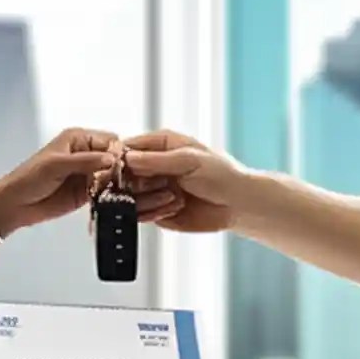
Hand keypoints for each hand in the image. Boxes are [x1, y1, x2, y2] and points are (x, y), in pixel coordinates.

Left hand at [0, 128, 121, 236]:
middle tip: (123, 182)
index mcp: (79, 139)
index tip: (124, 166)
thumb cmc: (30, 178)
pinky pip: (106, 192)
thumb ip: (85, 161)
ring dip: (118, 184)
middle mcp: (87, 154)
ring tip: (120, 194)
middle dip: (121, 169)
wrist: (15, 204)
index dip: (118, 152)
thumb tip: (112, 159)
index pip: (109, 140)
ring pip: (113, 176)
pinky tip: (116, 201)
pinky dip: (112, 196)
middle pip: (115, 158)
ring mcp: (88, 174)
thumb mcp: (57, 164)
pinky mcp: (87, 193)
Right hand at [120, 129, 250, 232]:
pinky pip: (142, 214)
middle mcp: (154, 166)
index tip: (120, 168)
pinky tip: (173, 210)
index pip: (128, 147)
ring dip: (147, 200)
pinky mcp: (157, 210)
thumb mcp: (189, 161)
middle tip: (147, 187)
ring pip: (131, 196)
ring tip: (173, 199)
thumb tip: (127, 158)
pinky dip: (153, 213)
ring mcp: (154, 188)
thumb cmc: (221, 175)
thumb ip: (157, 160)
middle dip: (132, 183)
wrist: (238, 205)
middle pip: (125, 173)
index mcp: (161, 144)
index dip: (121, 158)